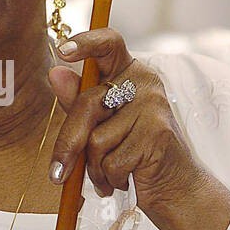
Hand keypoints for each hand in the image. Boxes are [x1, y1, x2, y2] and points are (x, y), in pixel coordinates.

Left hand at [47, 28, 229, 229]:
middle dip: (68, 144)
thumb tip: (54, 72)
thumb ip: (78, 102)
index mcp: (128, 73)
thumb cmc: (132, 153)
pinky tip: (124, 181)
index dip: (85, 42)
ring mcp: (153, 106)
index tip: (62, 50)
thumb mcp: (102, 126)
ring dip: (95, 168)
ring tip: (109, 176)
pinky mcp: (157, 133)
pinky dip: (110, 179)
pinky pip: (112, 161)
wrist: (175, 187)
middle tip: (57, 173)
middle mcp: (143, 82)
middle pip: (87, 104)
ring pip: (96, 139)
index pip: (109, 44)